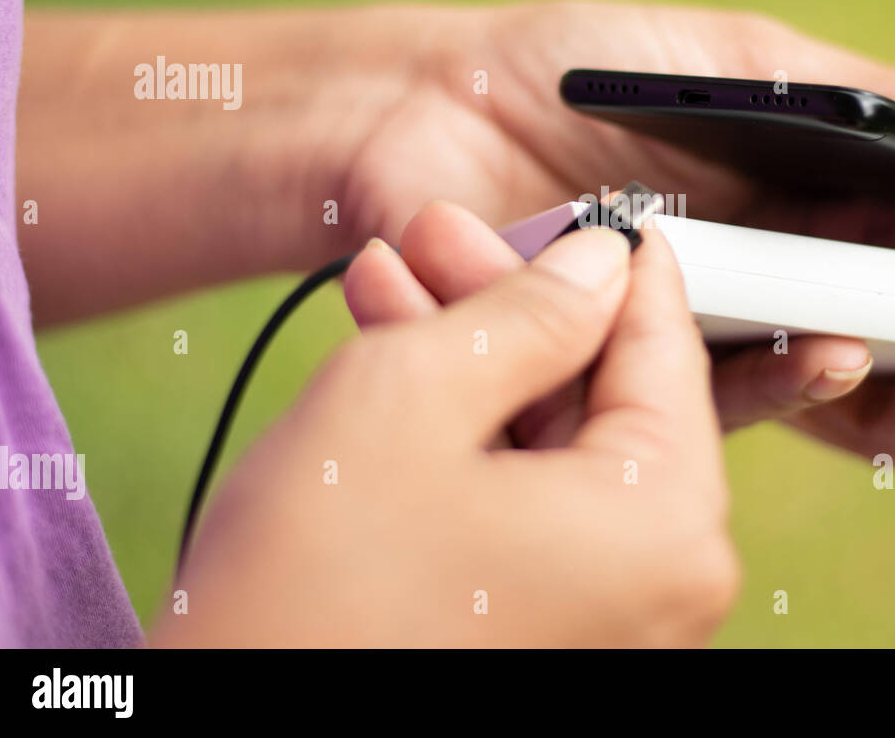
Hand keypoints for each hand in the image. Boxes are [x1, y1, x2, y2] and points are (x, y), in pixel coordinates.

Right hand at [156, 224, 736, 646]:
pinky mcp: (551, 636)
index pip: (668, 350)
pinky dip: (470, 440)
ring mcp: (611, 618)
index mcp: (667, 526)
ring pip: (554, 447)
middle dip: (513, 308)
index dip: (614, 263)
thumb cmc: (309, 587)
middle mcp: (666, 585)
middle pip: (603, 398)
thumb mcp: (414, 398)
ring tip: (393, 282)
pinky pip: (530, 507)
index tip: (580, 209)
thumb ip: (528, 315)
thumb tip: (600, 265)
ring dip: (474, 363)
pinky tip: (400, 360)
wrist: (226, 726)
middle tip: (439, 237)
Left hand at [328, 0, 894, 453]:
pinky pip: (711, 402)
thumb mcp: (732, 60)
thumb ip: (859, 101)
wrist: (423, 108)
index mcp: (786, 209)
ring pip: (807, 396)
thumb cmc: (573, 70)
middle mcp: (749, 285)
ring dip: (886, 391)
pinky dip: (780, 382)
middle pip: (873, 349)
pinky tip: (833, 351)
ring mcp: (686, 339)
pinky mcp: (621, 381)